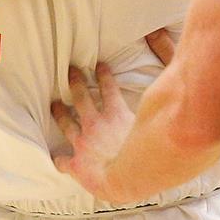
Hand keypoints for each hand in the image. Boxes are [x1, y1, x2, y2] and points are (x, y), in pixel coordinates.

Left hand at [48, 29, 175, 199]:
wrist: (132, 178)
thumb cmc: (149, 148)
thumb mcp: (162, 108)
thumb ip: (166, 72)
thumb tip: (162, 42)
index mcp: (115, 115)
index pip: (108, 89)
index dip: (104, 76)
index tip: (99, 65)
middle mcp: (96, 126)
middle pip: (81, 100)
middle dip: (75, 84)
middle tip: (70, 72)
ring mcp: (84, 144)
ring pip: (67, 124)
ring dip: (60, 113)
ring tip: (53, 105)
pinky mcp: (77, 165)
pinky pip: (63, 161)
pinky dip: (58, 160)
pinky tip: (55, 157)